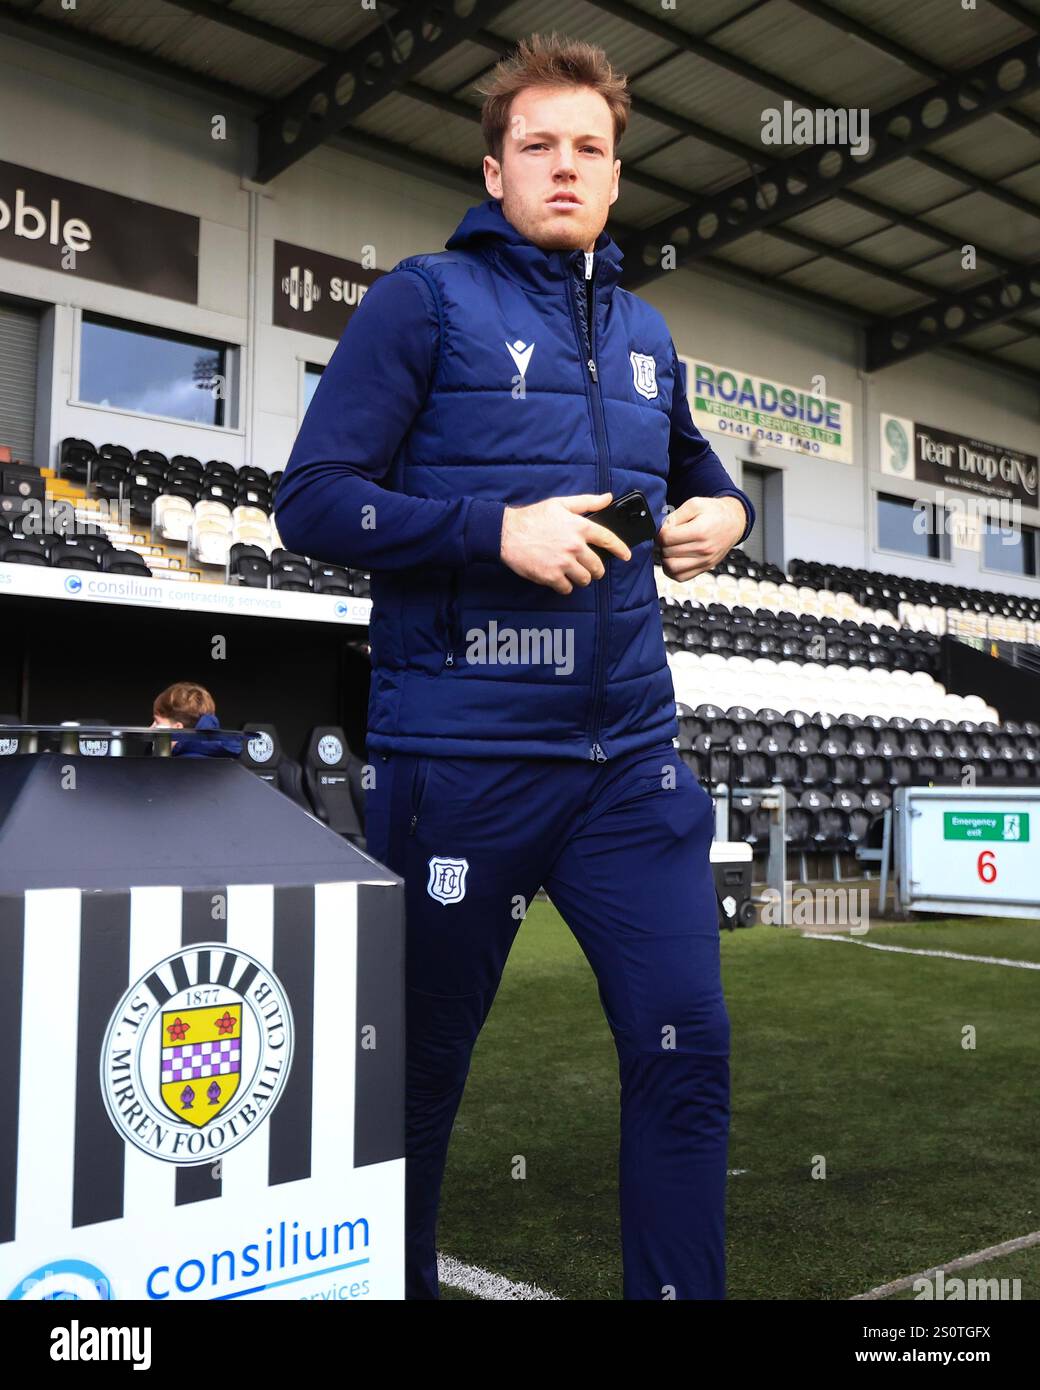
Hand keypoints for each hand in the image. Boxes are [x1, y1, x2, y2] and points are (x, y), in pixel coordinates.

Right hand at [500, 493, 631, 594]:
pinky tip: (559, 578)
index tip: (626, 555)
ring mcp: (563, 563)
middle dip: (596, 569)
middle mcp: (574, 546)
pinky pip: (567, 588)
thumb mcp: (561, 504)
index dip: (620, 549)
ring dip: (581, 578)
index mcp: (579, 527)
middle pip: (598, 566)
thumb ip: (587, 502)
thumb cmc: (533, 517)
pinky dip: (565, 586)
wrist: (507, 533)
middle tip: (590, 568)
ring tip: (574, 573)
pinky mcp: (551, 576)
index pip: (608, 539)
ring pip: (584, 579)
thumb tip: (608, 498)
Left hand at [657, 496, 745, 581]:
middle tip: (667, 538)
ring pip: (672, 568)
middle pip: (667, 552)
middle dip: (662, 544)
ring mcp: (704, 561)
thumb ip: (675, 516)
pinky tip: (674, 559)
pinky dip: (672, 571)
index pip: (667, 538)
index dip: (660, 533)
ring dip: (665, 558)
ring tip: (670, 548)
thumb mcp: (695, 504)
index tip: (664, 529)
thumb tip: (662, 529)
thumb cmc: (714, 512)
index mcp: (700, 531)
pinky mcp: (704, 568)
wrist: (733, 522)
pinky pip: (681, 577)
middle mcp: (703, 549)